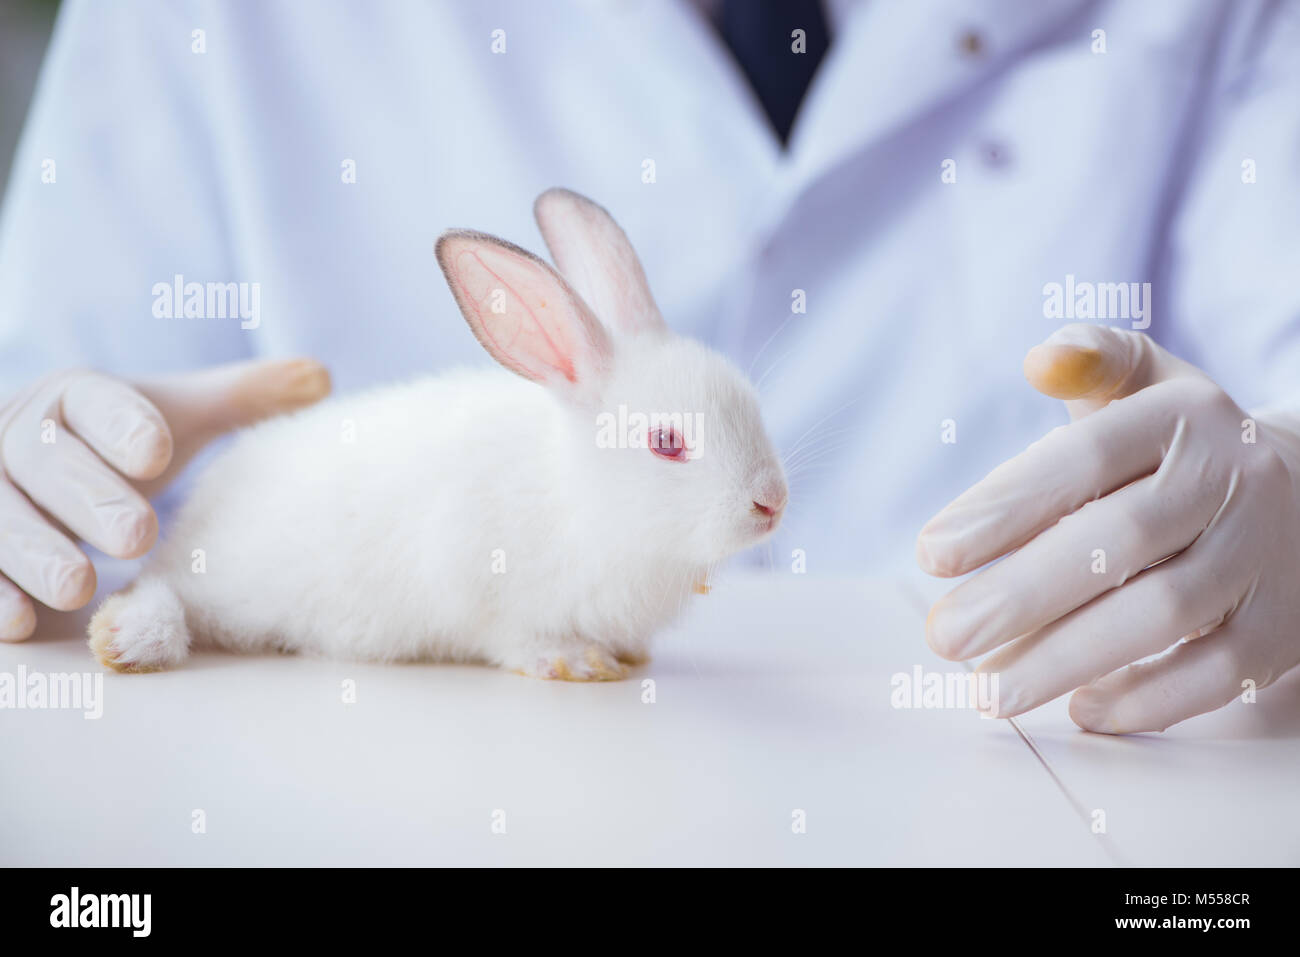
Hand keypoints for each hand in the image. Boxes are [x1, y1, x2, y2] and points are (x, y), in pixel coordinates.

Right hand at [0, 359, 329, 639]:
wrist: (30, 467)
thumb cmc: (115, 445)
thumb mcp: (176, 417)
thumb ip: (242, 398)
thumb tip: (322, 377)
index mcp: (77, 399)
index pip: (94, 402)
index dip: (123, 425)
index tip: (160, 453)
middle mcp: (20, 437)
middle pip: (43, 461)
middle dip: (88, 498)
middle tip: (139, 537)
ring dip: (35, 551)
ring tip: (80, 588)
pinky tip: (21, 623)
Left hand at [917, 323, 1299, 732]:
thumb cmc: (1181, 444)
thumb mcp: (1145, 385)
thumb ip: (1091, 362)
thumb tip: (1041, 360)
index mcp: (1181, 417)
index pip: (1082, 459)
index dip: (1003, 508)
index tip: (930, 555)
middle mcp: (1231, 482)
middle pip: (1118, 542)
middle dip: (1021, 595)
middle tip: (945, 637)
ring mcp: (1263, 557)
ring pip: (1163, 614)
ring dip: (1067, 659)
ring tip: (989, 691)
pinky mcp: (1283, 628)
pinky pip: (1218, 674)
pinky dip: (1148, 699)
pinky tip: (1080, 710)